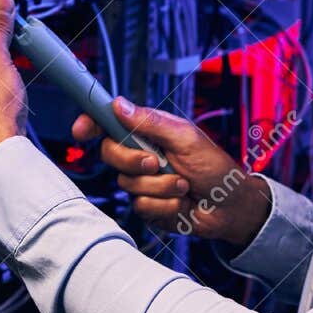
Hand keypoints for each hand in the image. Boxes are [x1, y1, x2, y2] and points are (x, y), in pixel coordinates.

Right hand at [72, 99, 270, 247]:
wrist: (231, 207)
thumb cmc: (216, 168)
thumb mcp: (186, 138)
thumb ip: (151, 122)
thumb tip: (118, 104)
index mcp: (149, 133)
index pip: (111, 124)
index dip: (92, 124)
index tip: (81, 130)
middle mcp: (142, 155)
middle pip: (111, 154)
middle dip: (133, 160)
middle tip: (156, 162)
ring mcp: (143, 182)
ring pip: (127, 184)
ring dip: (160, 186)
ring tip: (183, 184)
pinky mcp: (148, 207)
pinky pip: (141, 206)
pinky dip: (165, 205)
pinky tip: (181, 202)